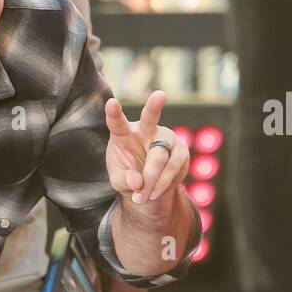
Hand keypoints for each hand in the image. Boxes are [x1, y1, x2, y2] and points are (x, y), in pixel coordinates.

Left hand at [104, 92, 188, 210]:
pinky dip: (163, 184)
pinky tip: (155, 193)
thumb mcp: (119, 181)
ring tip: (142, 197)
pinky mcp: (181, 151)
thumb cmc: (129, 175)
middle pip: (150, 118)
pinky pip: (174, 168)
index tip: (111, 103)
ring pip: (161, 157)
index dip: (113, 113)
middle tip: (159, 94)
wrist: (149, 185)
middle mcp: (146, 130)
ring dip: (152, 181)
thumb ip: (124, 180)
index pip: (117, 122)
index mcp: (124, 134)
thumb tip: (137, 181)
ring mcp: (165, 138)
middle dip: (154, 106)